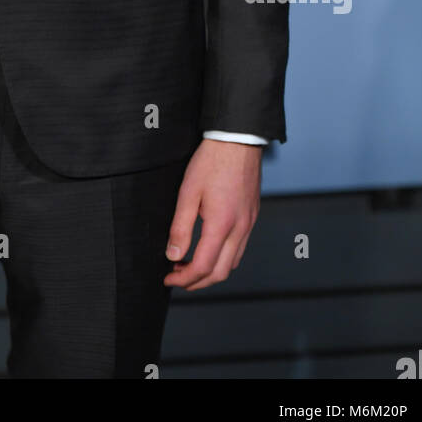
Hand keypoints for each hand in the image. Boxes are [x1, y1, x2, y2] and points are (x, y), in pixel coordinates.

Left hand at [163, 138, 260, 290]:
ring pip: (233, 263)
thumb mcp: (188, 192)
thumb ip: (180, 227)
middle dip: (197, 282)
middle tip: (177, 277)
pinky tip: (209, 249)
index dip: (183, 279)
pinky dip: (223, 258)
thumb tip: (173, 255)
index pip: (202, 267)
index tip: (169, 277)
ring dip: (211, 272)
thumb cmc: (212, 161)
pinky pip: (240, 248)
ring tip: (189, 264)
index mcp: (222, 224)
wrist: (238, 140)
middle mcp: (240, 229)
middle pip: (220, 273)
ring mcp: (249, 224)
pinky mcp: (252, 216)